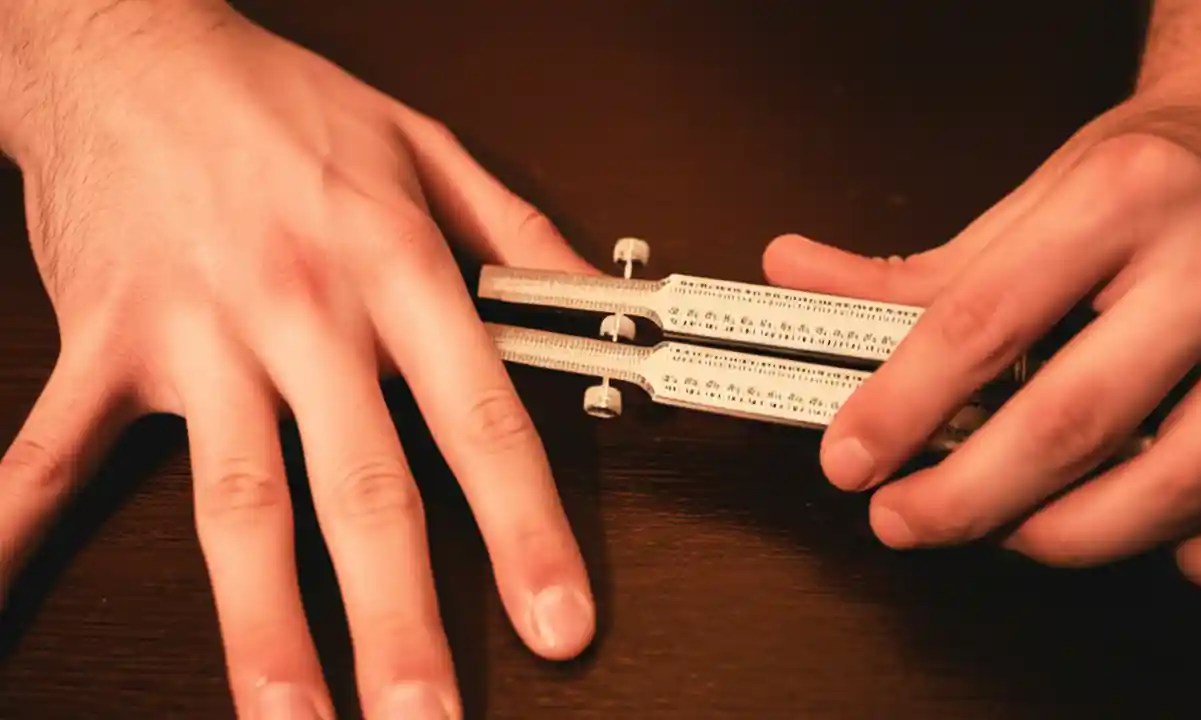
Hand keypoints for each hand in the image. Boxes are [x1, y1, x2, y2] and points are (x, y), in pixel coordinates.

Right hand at [0, 5, 595, 717]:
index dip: (525, 530)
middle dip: (399, 621)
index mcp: (395, 266)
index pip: (477, 419)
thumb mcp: (426, 149)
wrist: (130, 45)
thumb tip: (596, 303)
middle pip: (360, 490)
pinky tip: (6, 606)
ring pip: (238, 503)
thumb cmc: (282, 103)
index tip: (557, 623)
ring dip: (263, 629)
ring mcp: (198, 336)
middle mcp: (302, 311)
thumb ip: (519, 235)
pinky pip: (54, 455)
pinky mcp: (110, 346)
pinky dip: (17, 534)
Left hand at [763, 98, 1200, 593]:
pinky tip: (1135, 532)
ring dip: (1062, 535)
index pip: (984, 323)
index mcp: (1126, 195)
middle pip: (1072, 423)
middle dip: (965, 499)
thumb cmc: (1154, 173)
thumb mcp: (1035, 200)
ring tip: (1003, 529)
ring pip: (1172, 489)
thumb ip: (919, 268)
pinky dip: (1194, 556)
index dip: (901, 408)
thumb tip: (796, 277)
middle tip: (901, 520)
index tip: (849, 461)